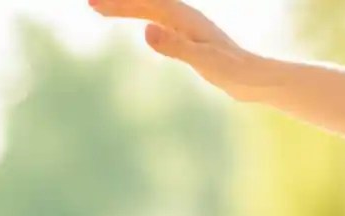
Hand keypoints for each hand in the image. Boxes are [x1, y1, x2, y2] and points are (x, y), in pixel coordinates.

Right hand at [89, 0, 273, 100]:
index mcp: (184, 19)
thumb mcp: (202, 60)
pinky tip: (141, 23)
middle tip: (89, 2)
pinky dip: (143, 16)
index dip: (119, 3)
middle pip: (145, 3)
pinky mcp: (190, 38)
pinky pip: (160, 21)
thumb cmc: (231, 71)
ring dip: (127, 7)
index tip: (94, 3)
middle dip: (117, 1)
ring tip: (102, 9)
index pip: (145, 4)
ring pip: (151, 10)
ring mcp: (187, 27)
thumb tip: (145, 29)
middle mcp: (184, 17)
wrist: (254, 79)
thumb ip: (174, 46)